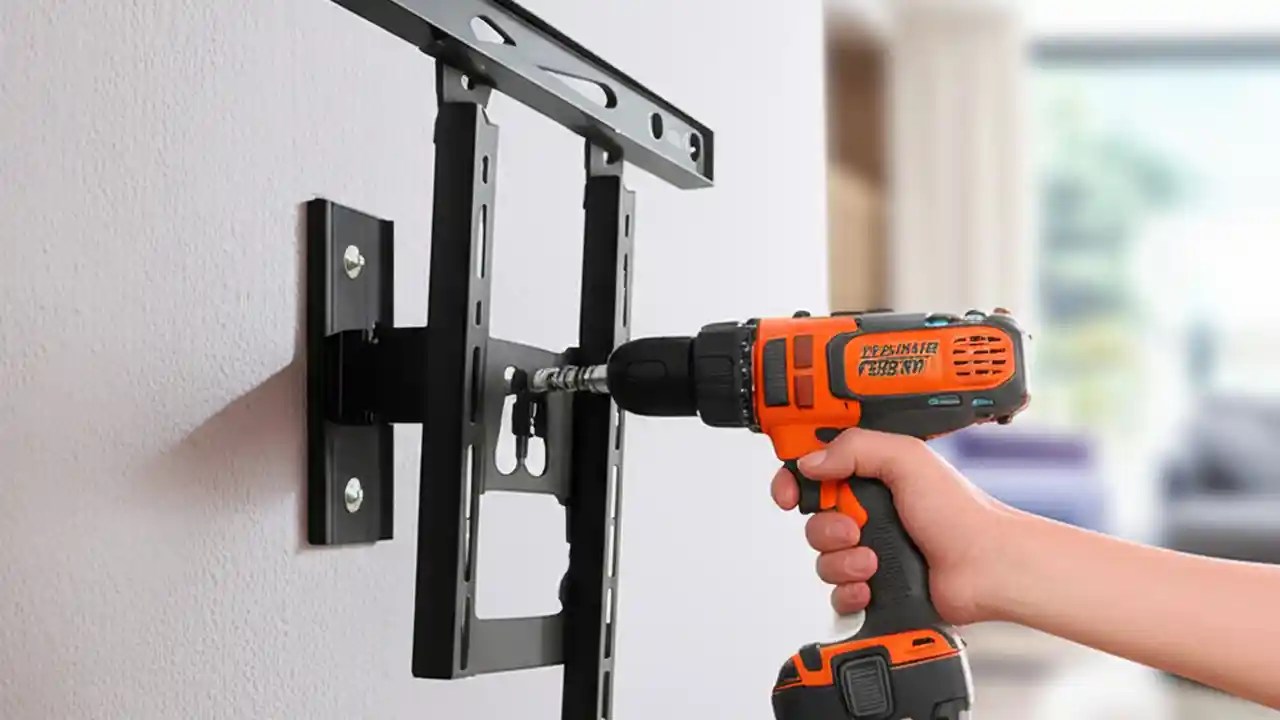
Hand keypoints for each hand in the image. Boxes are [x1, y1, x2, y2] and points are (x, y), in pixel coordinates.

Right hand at [770, 427, 1014, 625]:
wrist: (986, 569)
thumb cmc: (962, 515)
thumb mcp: (907, 459)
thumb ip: (855, 448)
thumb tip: (811, 462)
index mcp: (872, 475)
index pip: (814, 470)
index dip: (794, 480)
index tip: (789, 493)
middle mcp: (868, 511)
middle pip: (812, 518)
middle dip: (826, 527)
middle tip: (855, 528)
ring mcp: (870, 548)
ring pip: (822, 557)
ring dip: (842, 561)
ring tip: (873, 560)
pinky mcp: (874, 584)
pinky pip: (837, 592)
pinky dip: (849, 591)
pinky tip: (871, 585)